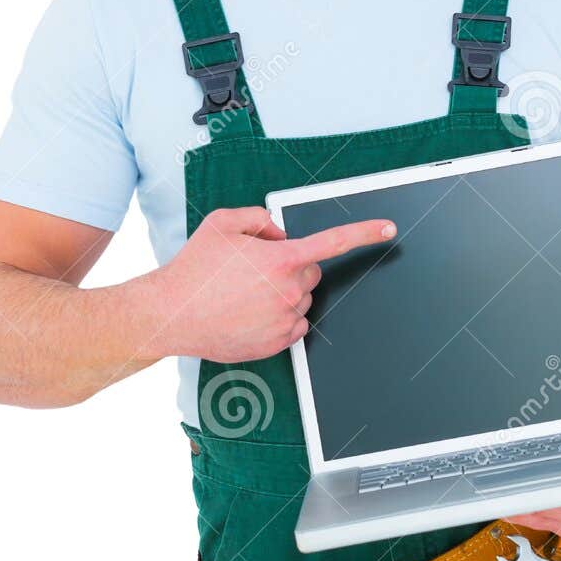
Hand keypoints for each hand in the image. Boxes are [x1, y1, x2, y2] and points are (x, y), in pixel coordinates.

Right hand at [149, 205, 395, 362]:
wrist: (173, 313)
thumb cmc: (194, 270)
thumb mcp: (222, 223)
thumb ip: (258, 217)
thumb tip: (278, 230)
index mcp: (281, 259)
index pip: (333, 242)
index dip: (364, 233)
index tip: (387, 229)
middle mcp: (288, 291)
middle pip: (310, 273)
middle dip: (291, 267)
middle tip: (256, 271)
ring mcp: (285, 320)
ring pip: (301, 300)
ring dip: (283, 294)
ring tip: (245, 294)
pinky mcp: (278, 343)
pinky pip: (294, 325)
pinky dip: (280, 318)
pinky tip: (250, 313)